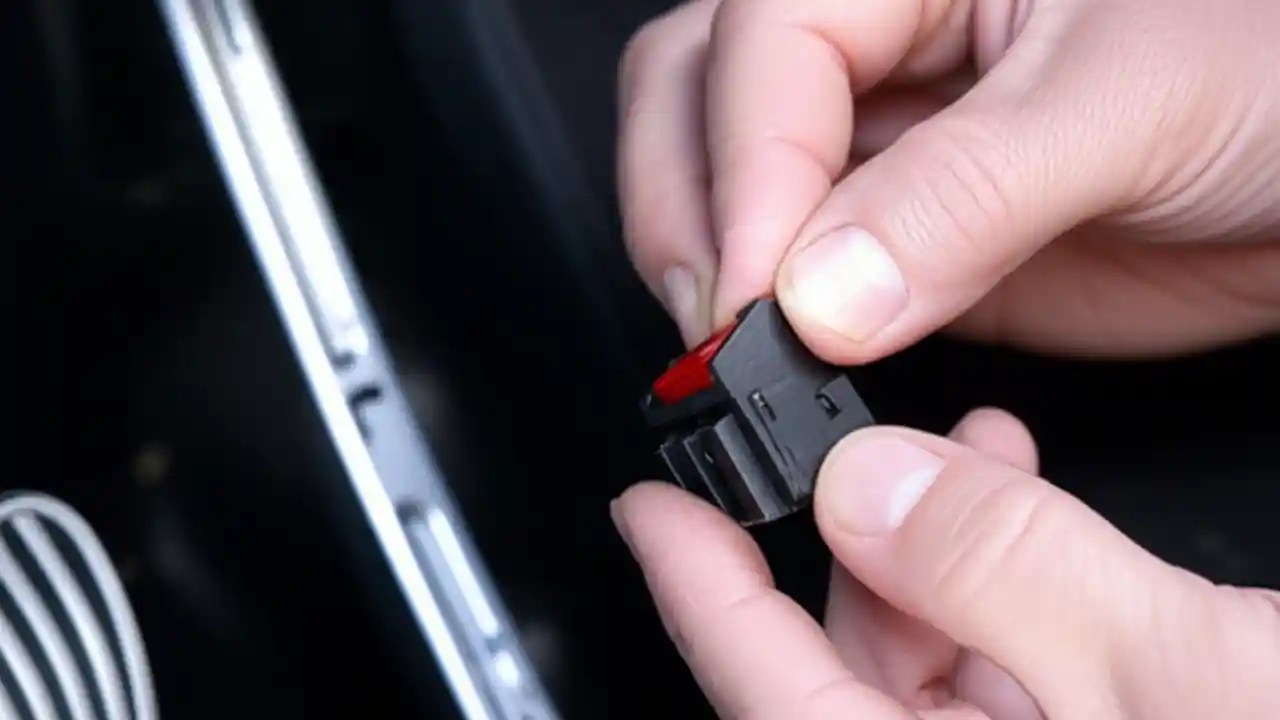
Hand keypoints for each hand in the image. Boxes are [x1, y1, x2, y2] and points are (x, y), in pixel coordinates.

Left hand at [611, 409, 1279, 717]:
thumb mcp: (1180, 673)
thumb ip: (1009, 571)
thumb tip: (875, 486)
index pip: (764, 690)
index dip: (696, 588)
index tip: (648, 509)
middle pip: (840, 672)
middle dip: (849, 547)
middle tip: (858, 446)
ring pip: (928, 669)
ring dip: (936, 558)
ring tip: (970, 451)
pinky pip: (1008, 681)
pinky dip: (1006, 597)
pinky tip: (1036, 526)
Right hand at [618, 0, 1279, 357]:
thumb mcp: (1135, 99)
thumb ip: (967, 195)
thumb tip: (821, 292)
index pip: (765, 42)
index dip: (747, 167)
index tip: (760, 289)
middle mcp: (878, 40)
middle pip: (694, 96)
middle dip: (689, 211)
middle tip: (728, 323)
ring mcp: (880, 146)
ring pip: (719, 185)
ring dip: (711, 270)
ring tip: (750, 352)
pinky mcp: (896, 244)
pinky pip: (794, 280)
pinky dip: (774, 332)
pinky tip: (797, 368)